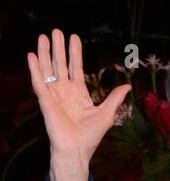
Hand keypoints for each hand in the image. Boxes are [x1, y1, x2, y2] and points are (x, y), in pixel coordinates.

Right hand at [26, 29, 130, 166]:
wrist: (76, 150)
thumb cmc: (90, 136)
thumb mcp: (106, 114)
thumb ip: (115, 98)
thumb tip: (127, 86)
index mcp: (78, 93)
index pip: (75, 68)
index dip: (75, 53)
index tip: (74, 37)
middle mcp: (65, 91)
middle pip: (60, 64)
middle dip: (59, 48)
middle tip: (56, 31)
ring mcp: (54, 95)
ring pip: (48, 69)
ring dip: (45, 53)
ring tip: (43, 36)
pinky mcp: (45, 101)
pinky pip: (38, 81)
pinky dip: (35, 68)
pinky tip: (32, 55)